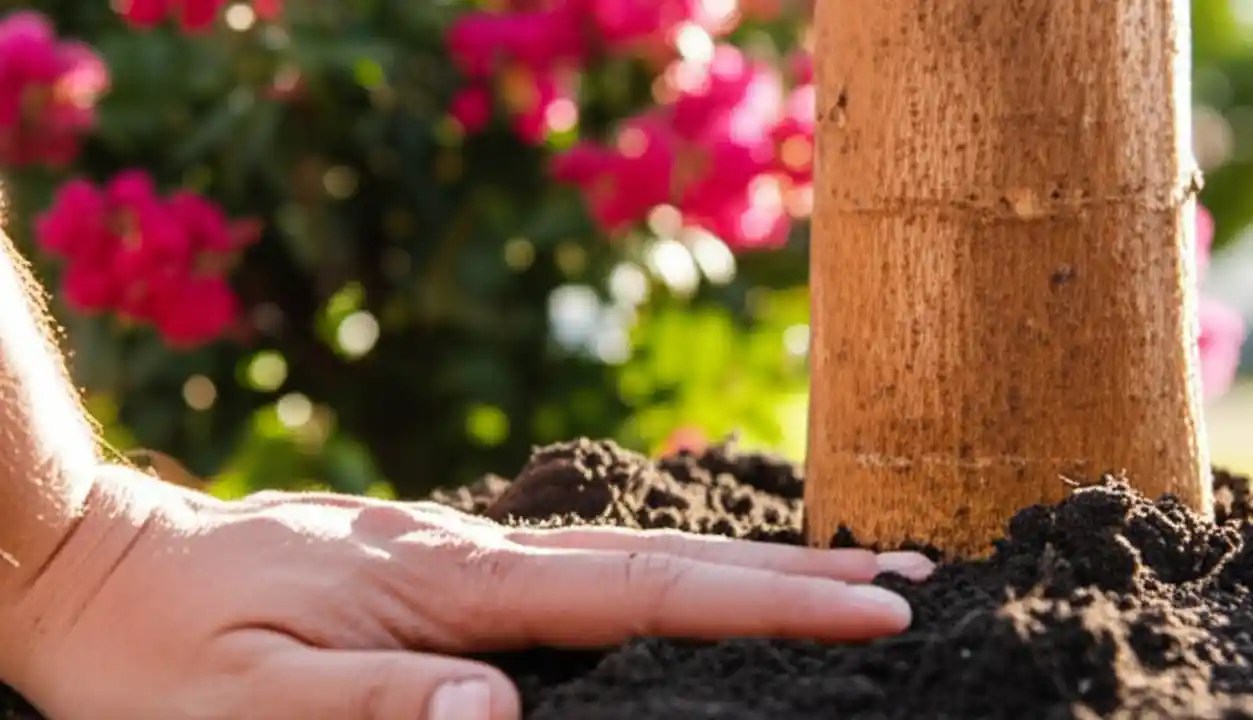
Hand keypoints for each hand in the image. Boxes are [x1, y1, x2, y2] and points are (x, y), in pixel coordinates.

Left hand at [0, 465, 932, 719]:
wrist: (106, 562)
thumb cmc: (164, 646)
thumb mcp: (242, 701)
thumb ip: (369, 706)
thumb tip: (505, 712)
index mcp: (451, 583)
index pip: (638, 593)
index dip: (762, 604)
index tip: (872, 607)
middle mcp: (476, 553)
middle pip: (659, 560)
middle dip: (789, 573)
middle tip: (904, 576)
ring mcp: (463, 554)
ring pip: (626, 558)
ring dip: (737, 569)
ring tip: (835, 578)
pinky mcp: (443, 569)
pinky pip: (578, 572)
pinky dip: (662, 576)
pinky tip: (692, 591)